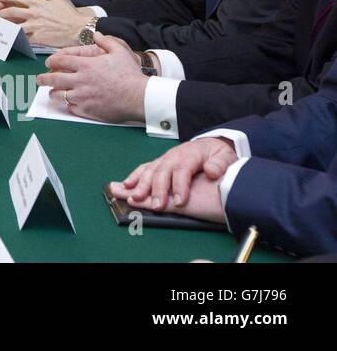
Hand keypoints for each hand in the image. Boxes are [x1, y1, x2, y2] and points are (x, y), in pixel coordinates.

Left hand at [0, 0, 90, 46]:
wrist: (79, 28)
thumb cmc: (69, 12)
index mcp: (39, 3)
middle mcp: (35, 13)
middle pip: (13, 11)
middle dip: (0, 11)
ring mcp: (36, 26)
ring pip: (15, 25)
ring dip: (4, 26)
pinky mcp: (38, 37)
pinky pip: (24, 38)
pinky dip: (15, 38)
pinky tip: (7, 39)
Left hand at [38, 35, 146, 123]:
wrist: (139, 97)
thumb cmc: (130, 74)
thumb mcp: (120, 51)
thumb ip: (106, 41)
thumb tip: (96, 34)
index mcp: (86, 65)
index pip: (60, 61)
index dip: (51, 61)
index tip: (48, 63)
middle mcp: (80, 80)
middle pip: (53, 79)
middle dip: (43, 79)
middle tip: (39, 79)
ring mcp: (82, 96)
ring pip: (58, 95)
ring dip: (53, 93)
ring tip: (52, 92)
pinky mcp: (87, 110)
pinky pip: (69, 108)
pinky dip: (66, 105)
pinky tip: (67, 103)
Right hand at [110, 137, 237, 219]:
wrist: (210, 144)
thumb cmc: (217, 153)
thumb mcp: (225, 156)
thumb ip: (219, 164)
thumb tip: (210, 171)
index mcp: (190, 154)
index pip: (182, 170)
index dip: (180, 186)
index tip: (180, 203)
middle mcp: (173, 155)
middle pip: (162, 172)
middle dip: (157, 189)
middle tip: (156, 206)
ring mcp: (164, 159)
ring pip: (149, 171)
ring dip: (140, 185)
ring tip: (134, 197)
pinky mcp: (158, 163)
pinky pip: (144, 169)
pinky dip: (133, 178)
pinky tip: (126, 186)